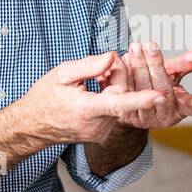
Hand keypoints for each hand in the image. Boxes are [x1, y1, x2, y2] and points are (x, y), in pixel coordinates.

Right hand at [12, 52, 165, 144]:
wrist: (32, 126)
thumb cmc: (44, 97)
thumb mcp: (61, 74)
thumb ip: (89, 65)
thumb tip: (112, 57)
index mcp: (86, 109)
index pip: (118, 102)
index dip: (140, 99)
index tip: (158, 96)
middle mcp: (97, 125)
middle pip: (122, 94)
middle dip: (117, 75)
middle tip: (100, 66)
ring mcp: (100, 132)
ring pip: (120, 102)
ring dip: (113, 87)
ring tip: (92, 81)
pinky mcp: (102, 134)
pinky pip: (115, 111)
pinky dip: (109, 98)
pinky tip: (94, 93)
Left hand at [95, 41, 191, 128]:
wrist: (128, 98)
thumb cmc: (155, 82)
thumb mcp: (172, 72)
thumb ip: (187, 63)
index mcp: (179, 109)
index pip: (189, 107)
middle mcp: (162, 117)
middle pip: (162, 90)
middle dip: (156, 66)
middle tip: (151, 45)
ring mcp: (142, 117)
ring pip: (141, 90)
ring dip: (138, 67)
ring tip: (136, 47)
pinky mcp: (123, 114)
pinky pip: (122, 92)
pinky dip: (121, 74)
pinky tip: (118, 58)